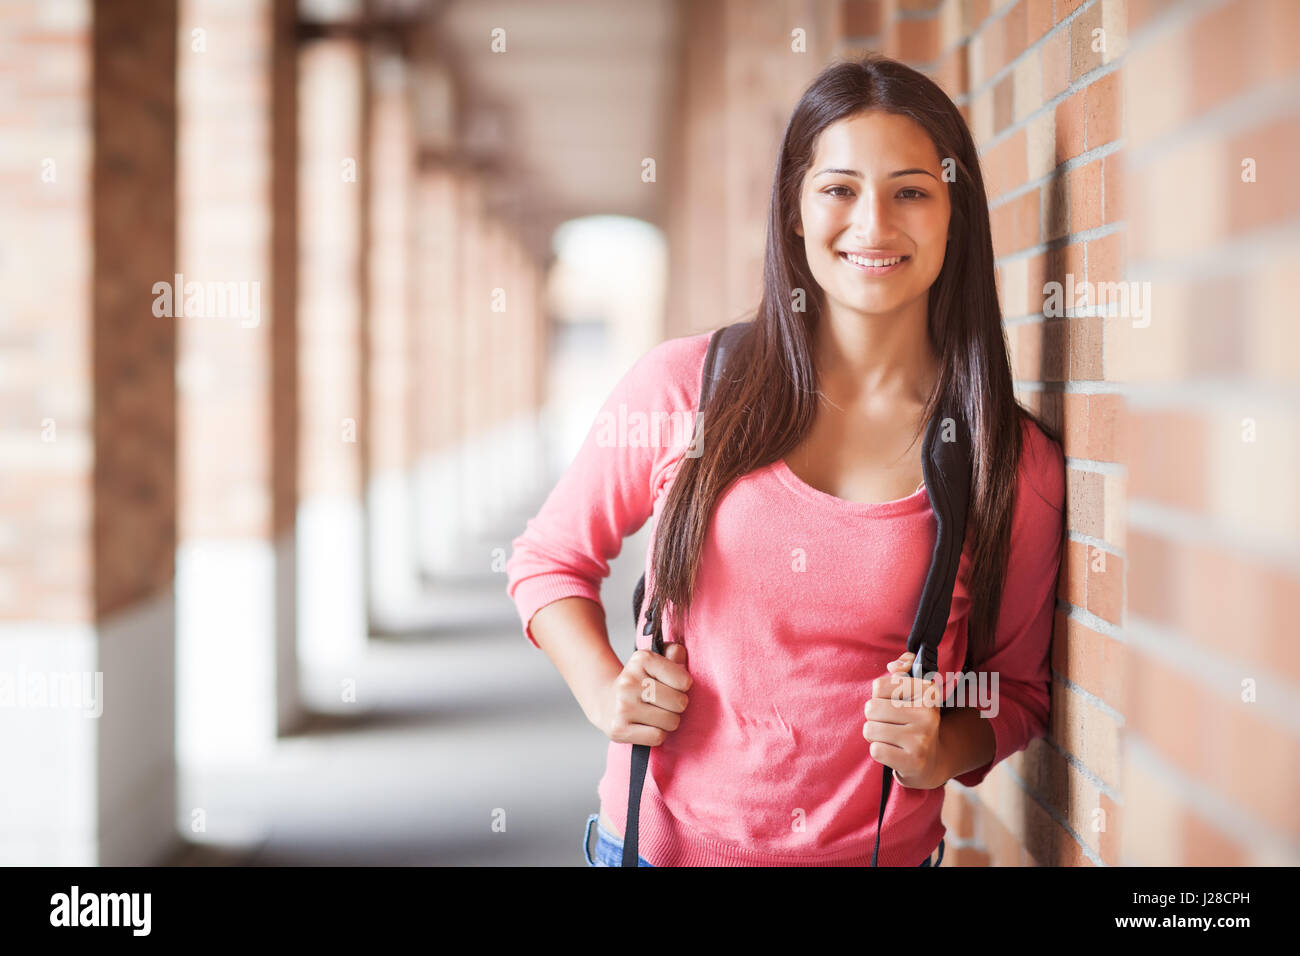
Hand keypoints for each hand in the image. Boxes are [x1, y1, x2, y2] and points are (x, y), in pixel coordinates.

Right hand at [593, 642, 690, 745]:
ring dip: (669, 721)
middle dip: (677, 705)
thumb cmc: (640, 682)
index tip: (670, 685)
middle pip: (679, 703)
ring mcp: (622, 706)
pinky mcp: (618, 729)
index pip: (684, 681)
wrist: (605, 701)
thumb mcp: (655, 662)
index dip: (683, 687)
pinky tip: (648, 726)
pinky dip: (658, 734)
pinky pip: (657, 737)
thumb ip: (674, 653)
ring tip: (656, 714)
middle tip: (664, 703)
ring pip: (671, 721)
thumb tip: (678, 653)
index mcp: (641, 659)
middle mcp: (629, 681)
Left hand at [863, 651, 945, 789]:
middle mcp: (928, 714)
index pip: (879, 686)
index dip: (879, 697)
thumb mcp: (913, 692)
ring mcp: (921, 739)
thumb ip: (903, 670)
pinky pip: (876, 750)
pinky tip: (894, 751)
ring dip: (875, 736)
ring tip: (892, 738)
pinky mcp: (913, 761)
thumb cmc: (915, 721)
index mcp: (928, 692)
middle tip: (891, 724)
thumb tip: (894, 666)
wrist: (933, 760)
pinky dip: (879, 751)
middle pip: (871, 708)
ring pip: (870, 730)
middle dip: (874, 718)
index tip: (894, 704)